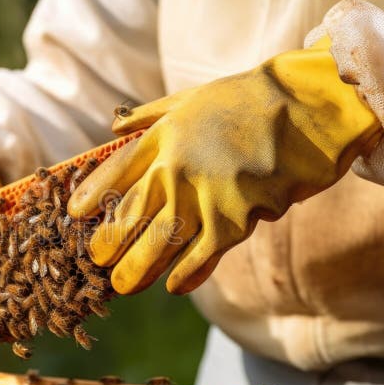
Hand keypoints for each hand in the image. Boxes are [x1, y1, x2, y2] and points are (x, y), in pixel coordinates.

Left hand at [67, 37, 381, 295]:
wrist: (308, 109)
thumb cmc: (248, 100)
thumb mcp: (190, 98)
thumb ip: (149, 116)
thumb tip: (113, 128)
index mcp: (162, 138)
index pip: (113, 173)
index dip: (91, 196)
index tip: (74, 214)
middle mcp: (175, 169)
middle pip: (129, 216)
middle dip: (108, 243)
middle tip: (95, 262)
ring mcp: (203, 198)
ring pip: (158, 245)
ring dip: (137, 270)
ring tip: (123, 286)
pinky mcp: (235, 221)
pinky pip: (201, 257)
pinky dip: (186, 275)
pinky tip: (174, 286)